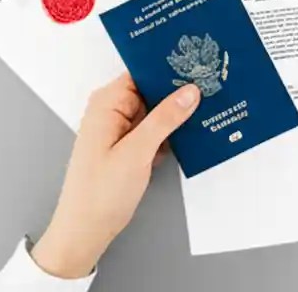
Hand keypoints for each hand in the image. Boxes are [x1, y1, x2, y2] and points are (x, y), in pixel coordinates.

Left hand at [31, 75, 200, 278]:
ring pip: (156, 111)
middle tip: (211, 89)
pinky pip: (155, 130)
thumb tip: (189, 91)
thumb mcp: (137, 152)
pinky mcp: (129, 146)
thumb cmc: (100, 193)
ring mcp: (121, 129)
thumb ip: (164, 119)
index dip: (168, 68)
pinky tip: (191, 134)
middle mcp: (111, 111)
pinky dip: (170, 133)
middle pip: (151, 90)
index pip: (142, 72)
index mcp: (106, 103)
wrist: (86, 230)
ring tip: (207, 111)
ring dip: (177, 115)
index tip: (198, 66)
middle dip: (178, 92)